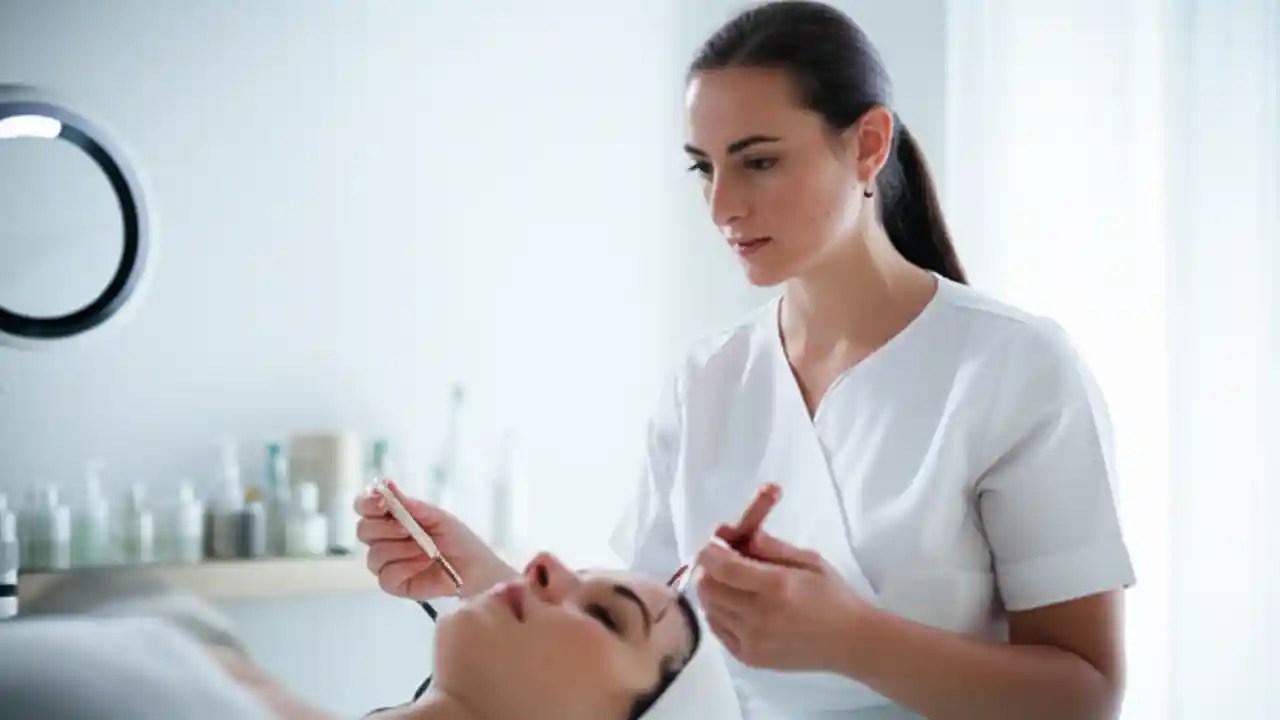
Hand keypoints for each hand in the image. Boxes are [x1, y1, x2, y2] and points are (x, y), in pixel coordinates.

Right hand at [354, 480, 516, 599]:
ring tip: (426, 550)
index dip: (366, 502)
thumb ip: (411, 505)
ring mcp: (386, 563)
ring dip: (402, 549)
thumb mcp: (438, 517)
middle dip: (385, 528)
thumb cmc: (457, 539)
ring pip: (374, 554)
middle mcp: (383, 539)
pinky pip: (386, 576)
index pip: (363, 506)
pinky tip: (424, 563)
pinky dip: (406, 567)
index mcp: (391, 518)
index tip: (381, 501)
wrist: (475, 568)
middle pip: (363, 530)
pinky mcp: (393, 584)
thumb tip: (388, 485)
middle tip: (409, 529)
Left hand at [695, 527, 872, 671]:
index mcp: (777, 586)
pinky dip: (717, 613)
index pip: (723, 568)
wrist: (850, 642)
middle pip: (709, 589)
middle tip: (718, 561)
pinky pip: (718, 630)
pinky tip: (732, 604)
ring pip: (710, 609)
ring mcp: (753, 641)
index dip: (709, 553)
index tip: (711, 545)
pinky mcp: (750, 658)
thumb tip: (741, 535)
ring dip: (711, 591)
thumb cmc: (832, 596)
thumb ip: (772, 546)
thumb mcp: (809, 560)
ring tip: (728, 582)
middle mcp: (759, 616)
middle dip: (707, 570)